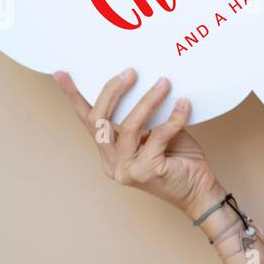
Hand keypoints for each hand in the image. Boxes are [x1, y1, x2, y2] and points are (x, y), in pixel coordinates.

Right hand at [53, 68, 222, 216]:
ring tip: (164, 83)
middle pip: (99, 121)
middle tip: (131, 73)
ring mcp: (127, 170)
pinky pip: (158, 135)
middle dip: (113, 91)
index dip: (75, 97)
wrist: (201, 190)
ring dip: (148, 100)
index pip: (88, 122)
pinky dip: (173, 118)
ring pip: (129, 126)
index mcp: (110, 153)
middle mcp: (112, 163)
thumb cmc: (181, 160)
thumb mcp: (156, 132)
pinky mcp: (147, 172)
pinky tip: (183, 106)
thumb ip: (144, 116)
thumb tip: (144, 81)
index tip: (62, 74)